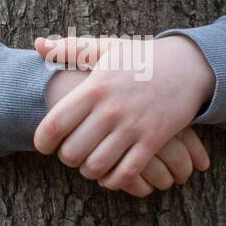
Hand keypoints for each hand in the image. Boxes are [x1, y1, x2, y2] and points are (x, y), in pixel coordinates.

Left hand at [34, 35, 214, 190]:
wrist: (187, 65)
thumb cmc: (140, 57)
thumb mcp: (105, 48)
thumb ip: (70, 49)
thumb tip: (37, 45)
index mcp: (94, 88)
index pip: (53, 125)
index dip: (42, 142)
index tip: (44, 146)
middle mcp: (110, 110)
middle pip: (72, 152)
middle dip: (67, 158)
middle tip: (71, 153)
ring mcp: (133, 127)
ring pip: (97, 166)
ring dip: (89, 171)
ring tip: (90, 163)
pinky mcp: (153, 141)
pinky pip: (126, 173)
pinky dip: (114, 180)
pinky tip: (111, 173)